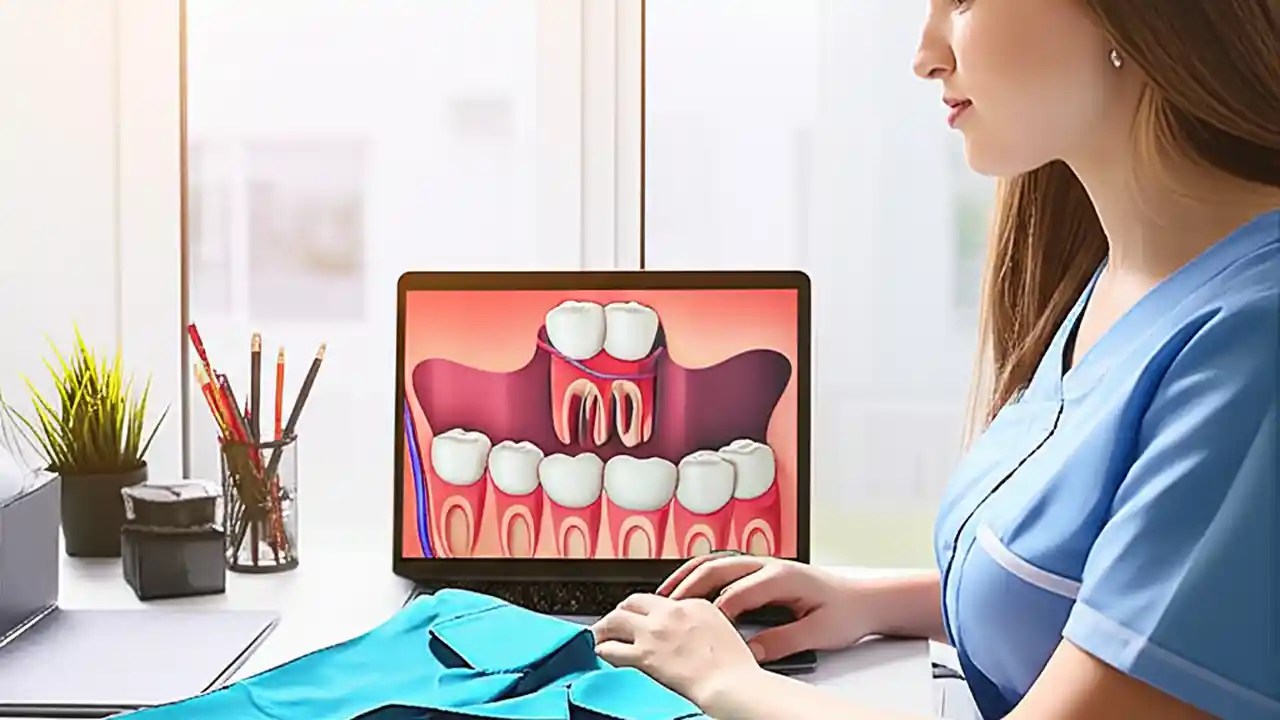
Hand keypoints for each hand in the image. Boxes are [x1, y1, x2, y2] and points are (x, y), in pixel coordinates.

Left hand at [590, 593, 761, 706]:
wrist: (732, 685)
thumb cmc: (736, 669)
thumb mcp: (723, 631)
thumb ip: (701, 625)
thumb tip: (688, 634)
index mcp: (694, 604)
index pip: (662, 601)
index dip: (650, 612)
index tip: (646, 621)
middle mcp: (671, 612)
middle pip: (634, 602)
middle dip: (622, 610)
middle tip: (615, 621)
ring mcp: (654, 632)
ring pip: (615, 620)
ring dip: (604, 627)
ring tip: (598, 635)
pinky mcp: (642, 655)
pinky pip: (610, 649)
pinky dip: (602, 650)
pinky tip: (600, 655)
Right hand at [656, 553, 872, 662]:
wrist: (866, 598)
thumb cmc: (847, 612)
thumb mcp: (819, 633)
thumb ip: (783, 641)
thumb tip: (751, 653)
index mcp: (783, 577)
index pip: (737, 592)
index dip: (714, 612)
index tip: (696, 630)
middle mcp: (770, 564)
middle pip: (718, 568)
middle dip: (688, 587)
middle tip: (664, 609)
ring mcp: (764, 564)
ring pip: (716, 561)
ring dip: (688, 575)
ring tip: (664, 594)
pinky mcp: (762, 570)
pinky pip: (723, 565)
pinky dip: (700, 573)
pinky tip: (687, 587)